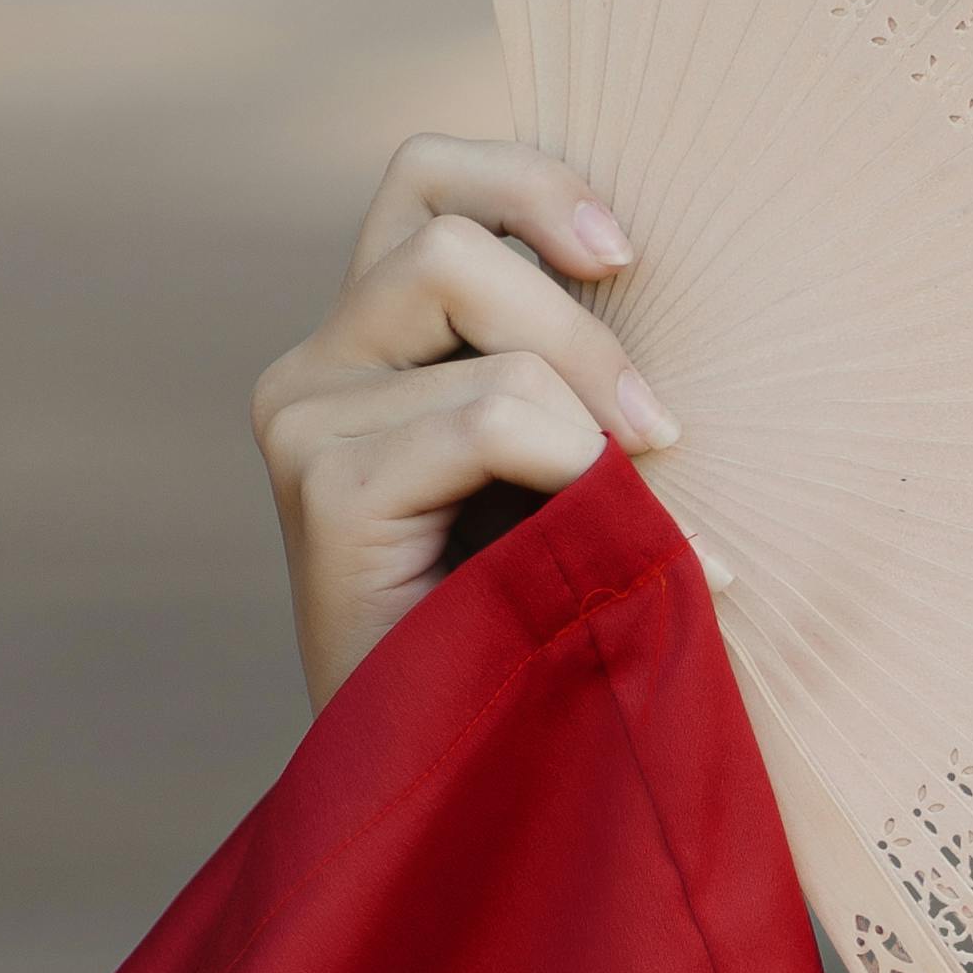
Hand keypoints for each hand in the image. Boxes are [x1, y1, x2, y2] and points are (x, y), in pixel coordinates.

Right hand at [255, 138, 680, 707]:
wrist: (473, 793)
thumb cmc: (543, 628)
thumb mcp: (566, 473)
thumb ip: (571, 374)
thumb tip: (652, 268)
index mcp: (371, 344)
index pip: (429, 179)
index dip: (532, 181)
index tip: (628, 258)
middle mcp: (318, 367)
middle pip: (445, 225)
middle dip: (581, 316)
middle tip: (668, 436)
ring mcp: (305, 420)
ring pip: (464, 300)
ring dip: (584, 397)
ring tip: (646, 505)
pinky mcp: (324, 486)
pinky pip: (483, 416)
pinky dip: (577, 472)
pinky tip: (620, 558)